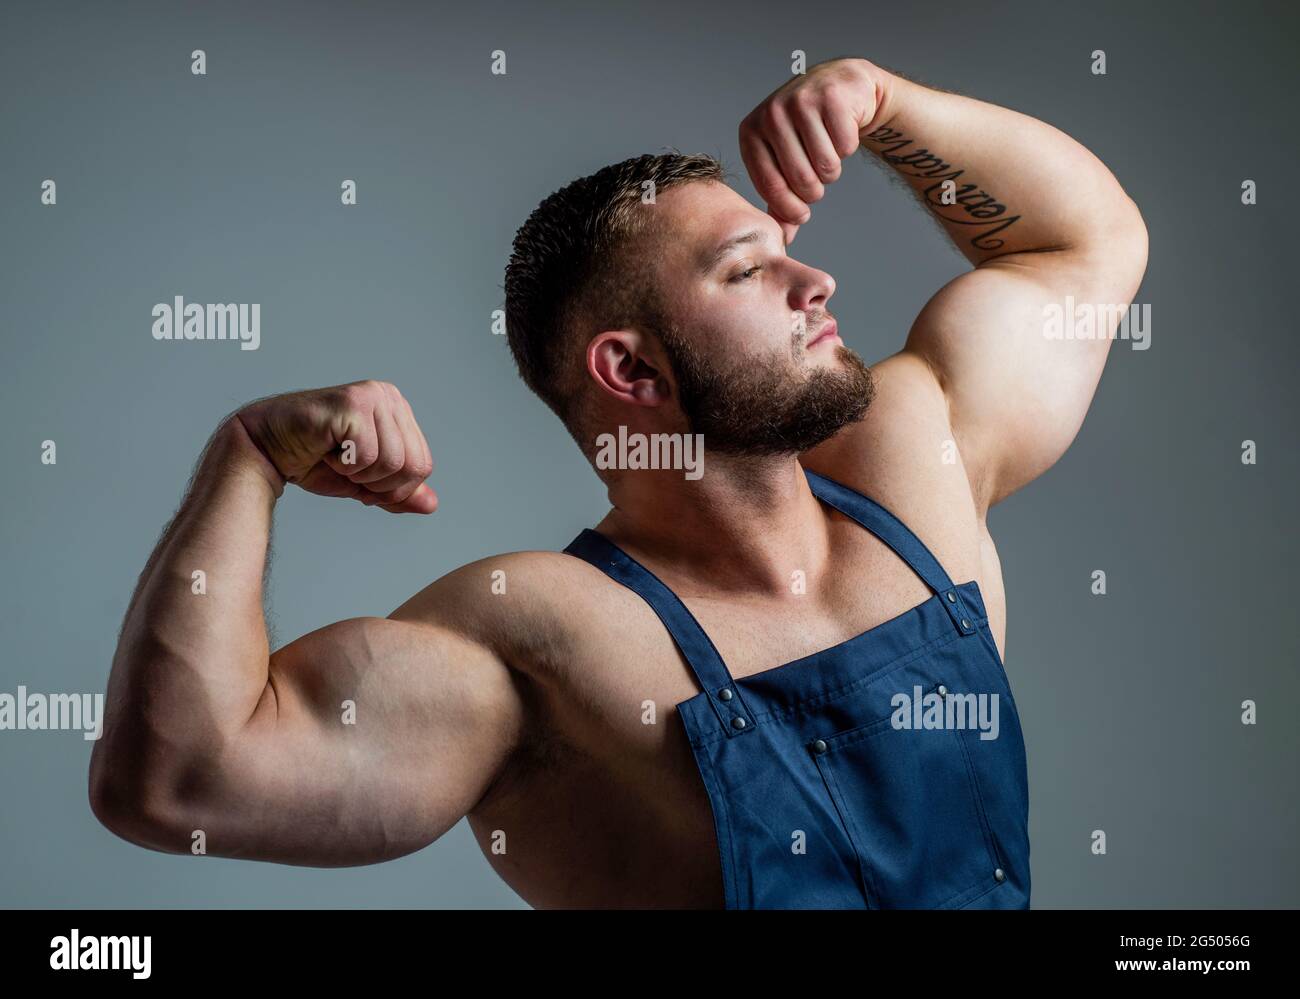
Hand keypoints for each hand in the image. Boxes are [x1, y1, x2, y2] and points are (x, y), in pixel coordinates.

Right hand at [236, 380, 437, 513]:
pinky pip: (369, 455)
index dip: (394, 488)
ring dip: (360, 474)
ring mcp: (372, 396)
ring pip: (394, 462)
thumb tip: (431, 505)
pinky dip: (345, 465)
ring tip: (337, 457)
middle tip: (348, 469)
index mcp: (398, 411)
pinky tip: (326, 450)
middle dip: (380, 484)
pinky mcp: (352, 404)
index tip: (361, 478)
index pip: (423, 466)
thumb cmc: (312, 460)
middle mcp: (389, 397)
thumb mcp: (365, 483)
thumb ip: (398, 493)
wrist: (266, 450)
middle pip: (414, 466)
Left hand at [739, 57, 884, 244]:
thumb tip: (783, 239)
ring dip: (833, 170)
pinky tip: (841, 130)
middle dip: (815, 190)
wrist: (842, 87)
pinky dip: (849, 147)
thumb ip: (781, 201)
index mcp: (751, 132)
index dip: (791, 209)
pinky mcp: (831, 96)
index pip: (770, 186)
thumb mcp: (785, 163)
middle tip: (817, 179)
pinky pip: (846, 146)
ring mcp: (801, 100)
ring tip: (828, 153)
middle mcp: (771, 113)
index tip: (802, 215)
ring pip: (825, 164)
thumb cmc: (808, 133)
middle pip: (801, 179)